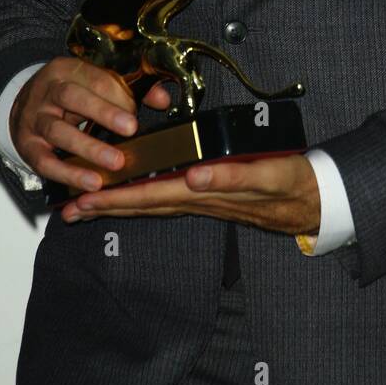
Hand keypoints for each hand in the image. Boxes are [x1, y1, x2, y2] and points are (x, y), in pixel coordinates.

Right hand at [10, 56, 171, 193]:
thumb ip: (129, 91)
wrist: (25, 107)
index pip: (94, 77)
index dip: (117, 95)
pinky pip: (45, 162)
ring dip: (88, 149)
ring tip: (115, 164)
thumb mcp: (94, 84)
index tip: (136, 112)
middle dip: (103, 113)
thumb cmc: (70, 95)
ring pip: (59, 132)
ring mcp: (34, 119)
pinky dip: (68, 174)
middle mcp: (47, 91)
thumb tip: (163, 99)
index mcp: (67, 70)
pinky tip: (90, 183)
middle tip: (131, 128)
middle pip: (72, 98)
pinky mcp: (27, 146)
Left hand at [60, 150, 321, 237]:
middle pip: (144, 204)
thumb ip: (232, 176)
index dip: (116, 198)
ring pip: (153, 203)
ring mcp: (203, 200)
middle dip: (106, 205)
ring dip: (120, 204)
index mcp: (205, 193)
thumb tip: (193, 175)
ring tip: (88, 206)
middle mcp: (198, 199)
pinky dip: (144, 198)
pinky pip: (168, 198)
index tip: (84, 200)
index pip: (151, 196)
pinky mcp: (210, 195)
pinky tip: (132, 197)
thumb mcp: (267, 177)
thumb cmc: (293, 185)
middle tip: (68, 209)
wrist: (316, 200)